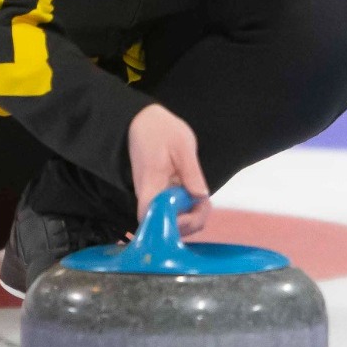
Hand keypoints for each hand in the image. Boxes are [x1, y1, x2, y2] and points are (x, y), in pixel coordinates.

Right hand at [128, 103, 210, 236]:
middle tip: (204, 204)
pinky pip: (173, 211)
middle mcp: (149, 196)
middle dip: (189, 223)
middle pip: (164, 225)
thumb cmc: (160, 130)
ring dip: (191, 217)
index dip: (171, 225)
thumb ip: (191, 172)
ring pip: (171, 220)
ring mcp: (154, 197)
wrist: (142, 121)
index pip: (151, 216)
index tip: (191, 214)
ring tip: (203, 200)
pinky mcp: (160, 195)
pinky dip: (188, 209)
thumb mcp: (182, 145)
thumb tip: (201, 196)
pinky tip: (197, 197)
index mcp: (151, 184)